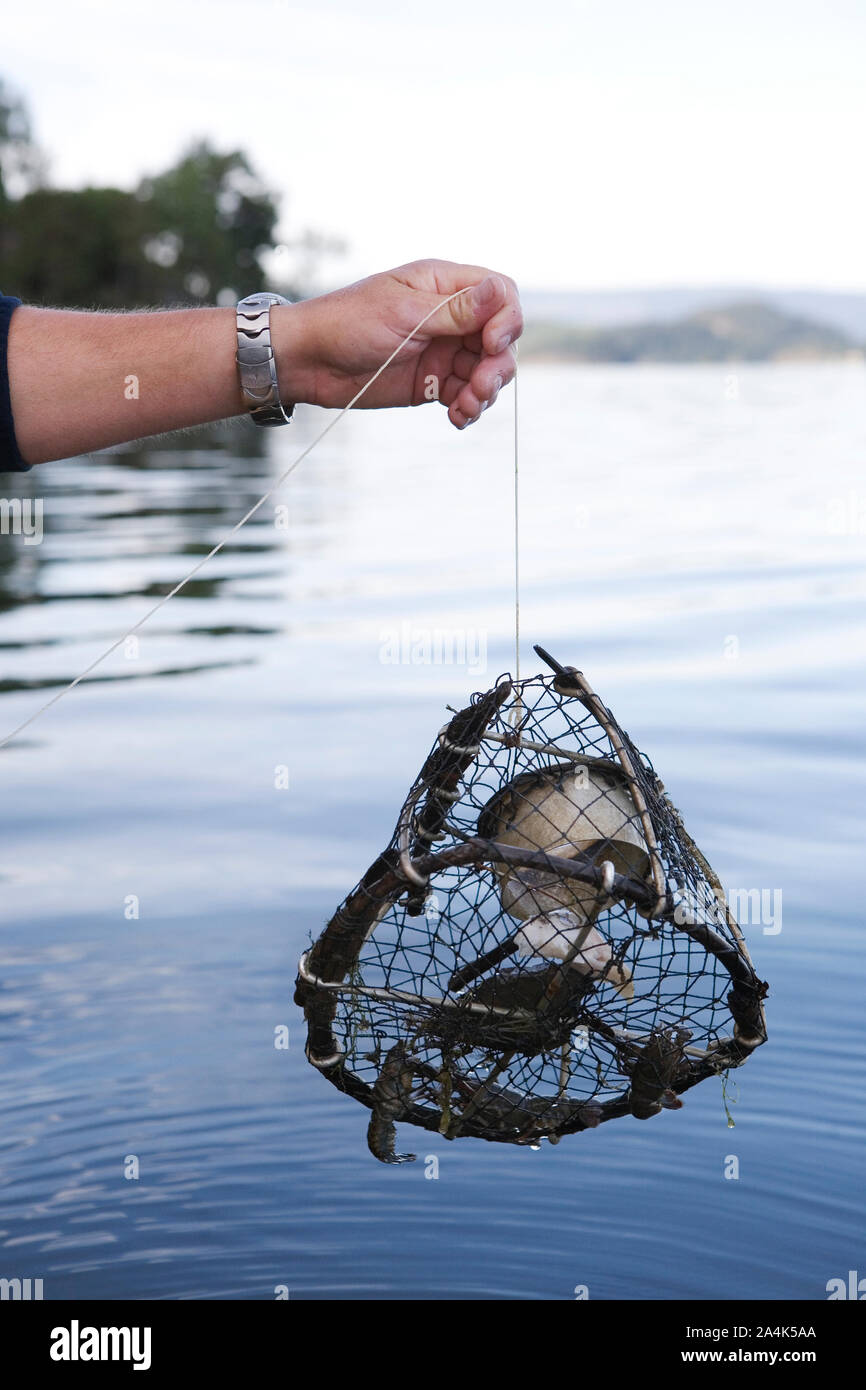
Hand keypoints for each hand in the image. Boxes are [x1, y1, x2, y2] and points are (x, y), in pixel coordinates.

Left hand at [278, 259, 521, 428]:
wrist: (309, 362)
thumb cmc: (347, 323)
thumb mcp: (403, 313)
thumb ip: (454, 310)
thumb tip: (499, 290)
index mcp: (443, 286)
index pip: (500, 294)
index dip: (508, 320)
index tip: (491, 344)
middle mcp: (449, 317)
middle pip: (500, 338)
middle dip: (498, 366)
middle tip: (480, 387)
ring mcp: (442, 350)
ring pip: (487, 370)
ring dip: (485, 392)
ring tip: (465, 408)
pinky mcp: (432, 382)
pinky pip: (465, 394)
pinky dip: (468, 408)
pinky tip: (457, 418)